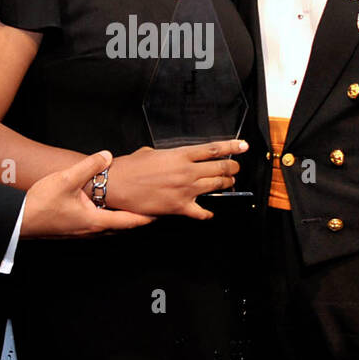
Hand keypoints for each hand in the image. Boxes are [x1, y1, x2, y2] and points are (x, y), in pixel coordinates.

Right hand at [22, 151, 153, 237]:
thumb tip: (107, 156)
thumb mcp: (67, 179)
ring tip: (132, 207)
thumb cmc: (40, 204)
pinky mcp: (73, 230)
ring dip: (122, 219)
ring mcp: (82, 233)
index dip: (147, 216)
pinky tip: (103, 208)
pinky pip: (97, 226)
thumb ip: (89, 166)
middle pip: (122, 227)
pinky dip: (107, 219)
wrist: (18, 220)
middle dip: (138, 218)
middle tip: (151, 208)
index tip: (162, 212)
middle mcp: (92, 231)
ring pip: (110, 228)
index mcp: (96, 221)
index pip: (130, 221)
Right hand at [107, 140, 247, 219]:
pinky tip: (209, 212)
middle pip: (221, 168)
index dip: (232, 148)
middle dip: (232, 168)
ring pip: (216, 186)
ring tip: (228, 183)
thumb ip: (169, 155)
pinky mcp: (179, 207)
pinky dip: (208, 213)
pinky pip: (202, 212)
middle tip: (235, 168)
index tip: (243, 147)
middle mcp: (186, 172)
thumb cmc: (130, 168)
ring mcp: (185, 190)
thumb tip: (175, 158)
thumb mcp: (151, 152)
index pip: (214, 149)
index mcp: (180, 155)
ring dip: (226, 184)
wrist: (116, 185)